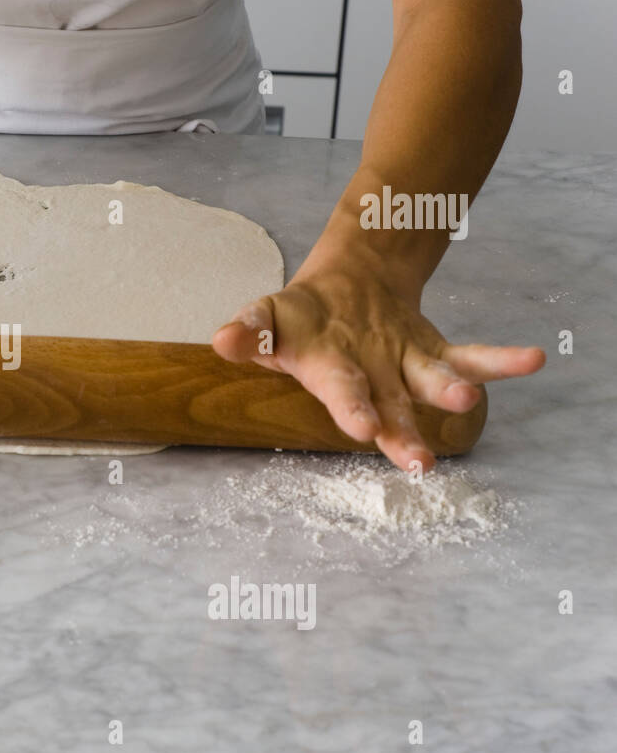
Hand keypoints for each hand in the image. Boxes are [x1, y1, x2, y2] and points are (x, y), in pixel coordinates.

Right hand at [211, 261, 544, 471]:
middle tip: (418, 462)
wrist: (344, 290)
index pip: (340, 396)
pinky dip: (501, 361)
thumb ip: (249, 331)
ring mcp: (407, 371)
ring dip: (449, 395)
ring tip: (466, 399)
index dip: (352, 410)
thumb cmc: (301, 317)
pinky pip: (470, 359)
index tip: (363, 428)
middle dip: (403, 437)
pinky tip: (530, 359)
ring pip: (430, 388)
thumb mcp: (268, 316)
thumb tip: (222, 341)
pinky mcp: (435, 354)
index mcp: (329, 376)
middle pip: (391, 412)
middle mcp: (373, 384)